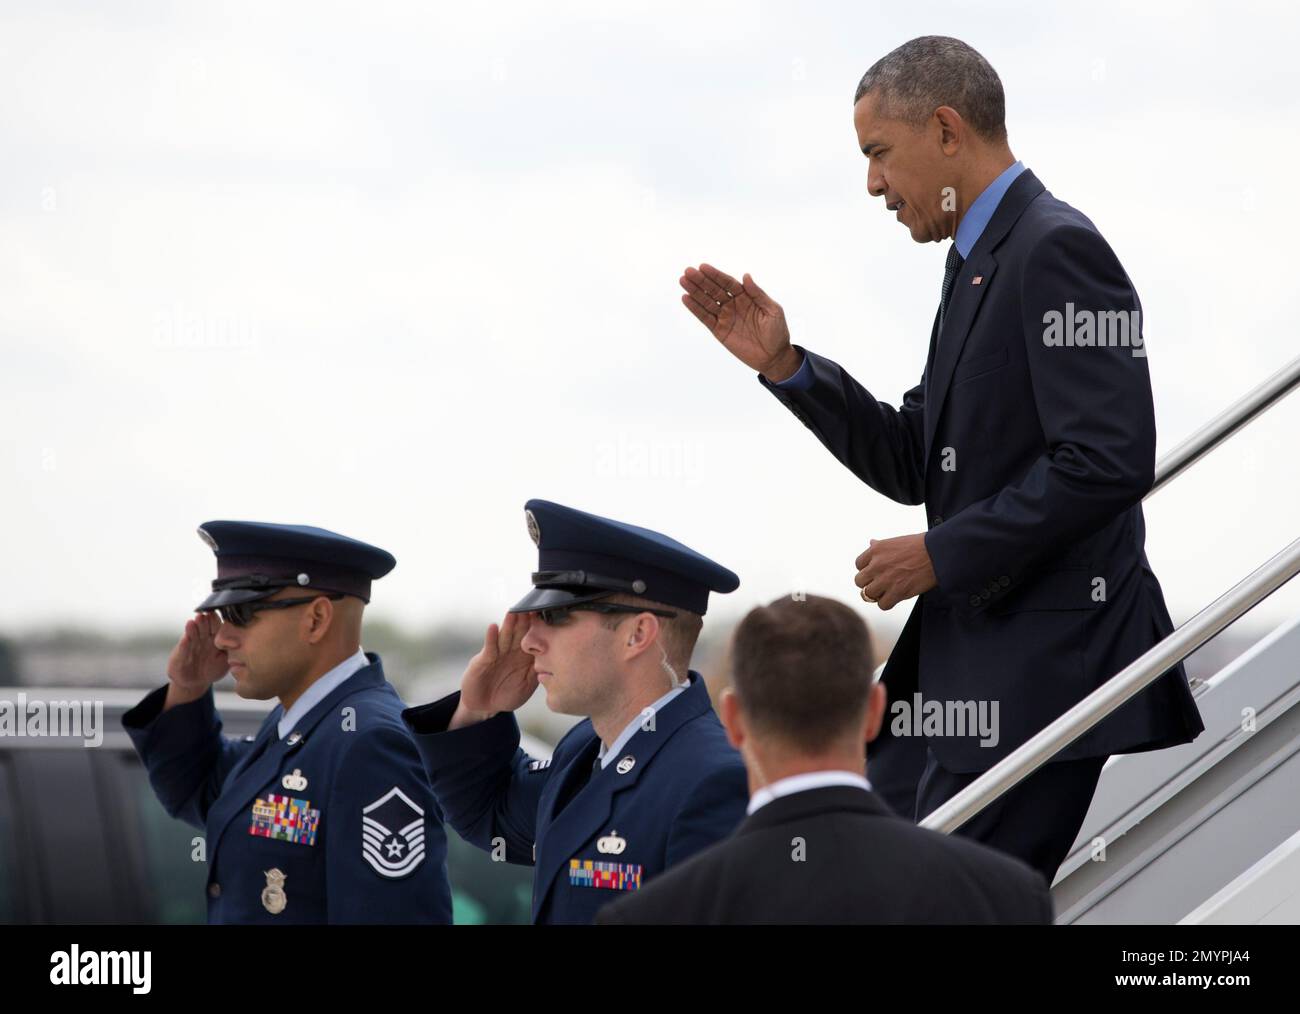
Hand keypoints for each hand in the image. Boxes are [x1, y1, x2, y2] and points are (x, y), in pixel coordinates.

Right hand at [164, 613, 228, 708]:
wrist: (194, 682)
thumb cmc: (212, 669)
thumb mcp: (225, 661)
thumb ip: (231, 652)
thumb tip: (239, 644)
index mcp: (215, 638)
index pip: (216, 627)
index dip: (216, 621)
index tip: (218, 615)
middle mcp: (202, 639)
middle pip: (203, 627)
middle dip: (205, 621)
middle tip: (206, 615)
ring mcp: (191, 646)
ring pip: (192, 634)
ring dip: (193, 628)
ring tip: (194, 621)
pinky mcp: (180, 655)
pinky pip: (183, 648)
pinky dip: (185, 643)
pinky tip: (186, 638)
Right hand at [450, 612, 538, 728]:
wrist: (485, 707)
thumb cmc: (507, 694)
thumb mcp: (527, 684)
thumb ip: (537, 671)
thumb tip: (554, 660)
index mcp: (523, 656)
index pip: (532, 638)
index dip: (539, 628)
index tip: (548, 615)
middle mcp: (510, 651)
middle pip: (519, 632)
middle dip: (525, 620)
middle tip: (532, 607)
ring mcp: (497, 654)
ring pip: (505, 636)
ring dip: (509, 624)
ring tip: (514, 612)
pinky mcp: (483, 660)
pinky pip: (489, 647)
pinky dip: (491, 637)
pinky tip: (494, 627)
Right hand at [679, 263, 800, 379]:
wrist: (773, 357)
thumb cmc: (777, 331)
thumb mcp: (772, 310)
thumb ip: (758, 294)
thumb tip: (745, 276)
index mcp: (746, 297)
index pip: (728, 282)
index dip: (715, 275)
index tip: (703, 267)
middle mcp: (733, 305)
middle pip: (714, 290)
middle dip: (701, 280)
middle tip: (688, 272)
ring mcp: (725, 317)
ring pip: (707, 302)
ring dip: (694, 292)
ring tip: (683, 281)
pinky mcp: (719, 331)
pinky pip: (705, 318)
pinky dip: (695, 309)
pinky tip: (686, 299)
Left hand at [854, 534, 937, 610]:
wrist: (937, 553)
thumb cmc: (920, 545)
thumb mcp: (896, 541)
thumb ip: (880, 545)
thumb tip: (871, 542)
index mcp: (875, 550)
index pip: (859, 564)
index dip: (867, 570)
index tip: (876, 572)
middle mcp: (877, 564)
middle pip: (859, 581)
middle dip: (869, 583)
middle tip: (880, 584)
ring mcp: (885, 579)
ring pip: (867, 594)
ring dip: (877, 595)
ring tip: (887, 592)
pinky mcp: (897, 592)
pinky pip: (882, 605)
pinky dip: (888, 603)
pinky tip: (895, 597)